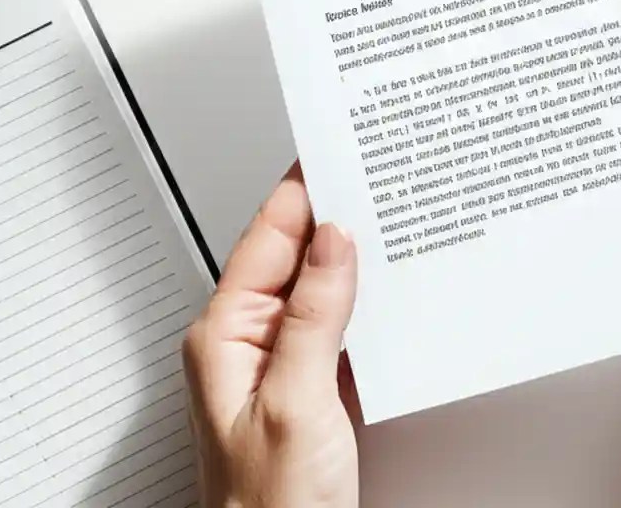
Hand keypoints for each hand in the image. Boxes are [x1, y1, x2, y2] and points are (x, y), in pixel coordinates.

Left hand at [182, 162, 360, 507]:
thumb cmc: (270, 506)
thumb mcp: (296, 401)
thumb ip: (315, 317)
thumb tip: (333, 242)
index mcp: (226, 334)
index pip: (268, 238)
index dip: (304, 189)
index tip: (334, 148)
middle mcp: (249, 341)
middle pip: (296, 255)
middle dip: (336, 213)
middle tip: (377, 170)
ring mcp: (282, 362)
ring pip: (323, 287)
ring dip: (356, 256)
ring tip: (394, 217)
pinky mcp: (312, 383)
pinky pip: (340, 323)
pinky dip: (367, 301)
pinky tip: (392, 287)